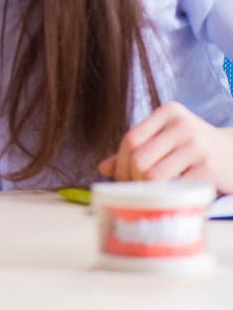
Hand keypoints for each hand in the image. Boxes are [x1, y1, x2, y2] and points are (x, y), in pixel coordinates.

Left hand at [97, 101, 232, 193]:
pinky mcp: (209, 169)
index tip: (121, 180)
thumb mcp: (167, 138)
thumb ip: (138, 148)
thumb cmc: (194, 147)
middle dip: (132, 180)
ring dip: (147, 191)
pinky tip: (169, 200)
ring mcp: (197, 146)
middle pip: (139, 158)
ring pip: (154, 175)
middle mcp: (182, 125)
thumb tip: (102, 167)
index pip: (130, 139)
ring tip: (150, 197)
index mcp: (168, 112)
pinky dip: (167, 197)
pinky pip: (176, 188)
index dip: (120, 163)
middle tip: (134, 192)